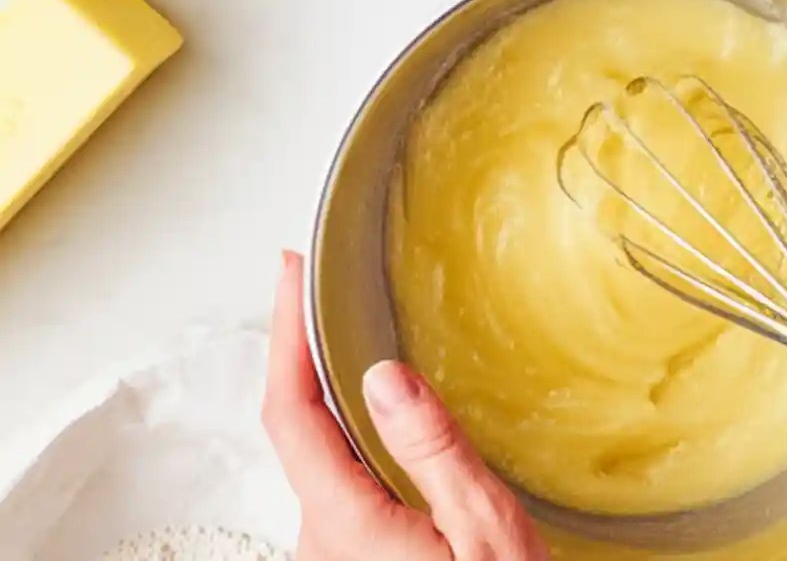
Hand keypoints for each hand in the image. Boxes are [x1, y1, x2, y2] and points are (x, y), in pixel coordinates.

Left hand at [262, 251, 547, 559]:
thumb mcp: (483, 531)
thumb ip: (432, 452)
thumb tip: (385, 377)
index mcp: (346, 522)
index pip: (293, 411)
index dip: (284, 333)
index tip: (288, 273)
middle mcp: (320, 540)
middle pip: (300, 429)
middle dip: (306, 354)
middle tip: (316, 288)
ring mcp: (330, 555)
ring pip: (322, 459)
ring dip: (333, 397)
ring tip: (351, 340)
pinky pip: (339, 486)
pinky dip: (352, 438)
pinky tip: (380, 418)